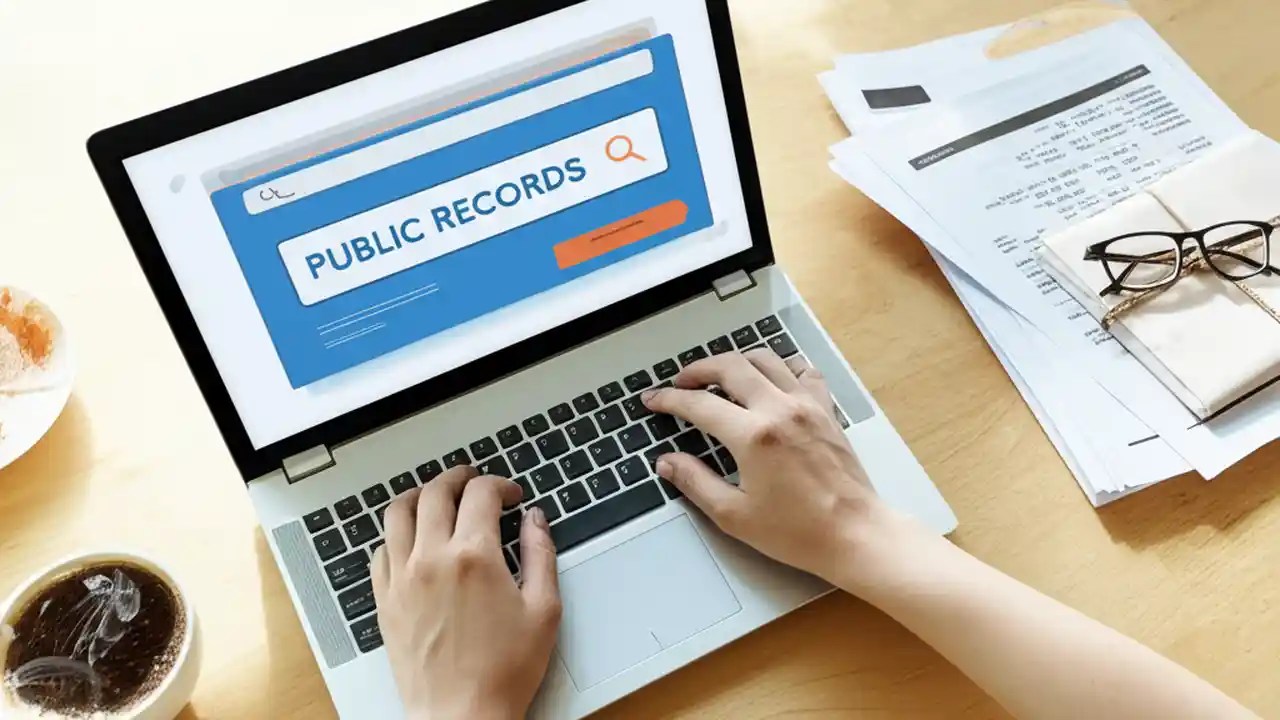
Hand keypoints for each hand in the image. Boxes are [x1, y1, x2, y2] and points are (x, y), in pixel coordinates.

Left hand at [372, 467, 561, 719]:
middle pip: (436, 492)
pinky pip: (380, 550)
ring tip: (434, 495)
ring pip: (398, 512)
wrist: (461, 715)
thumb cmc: (503, 672)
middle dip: (459, 477)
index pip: (481, 493)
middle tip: (472, 479)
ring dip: (419, 494)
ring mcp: (402, 579)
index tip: (510, 495)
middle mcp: (432, 559)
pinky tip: (410, 538)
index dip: (500, 484)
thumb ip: (541, 554)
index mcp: (474, 557)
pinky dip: (396, 533)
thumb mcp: (544, 609)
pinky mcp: (385, 600)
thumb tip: (535, 520)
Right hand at [642, 350, 903, 586]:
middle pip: (730, 366)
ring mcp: (807, 405)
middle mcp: (779, 410)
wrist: (854, 534)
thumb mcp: (734, 515)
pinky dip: (782, 367)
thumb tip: (667, 462)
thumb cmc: (797, 532)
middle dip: (698, 369)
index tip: (654, 400)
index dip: (670, 399)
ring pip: (765, 359)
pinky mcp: (827, 410)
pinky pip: (803, 371)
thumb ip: (696, 482)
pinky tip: (772, 380)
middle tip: (681, 382)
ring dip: (736, 362)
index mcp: (753, 436)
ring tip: (720, 376)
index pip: (699, 404)